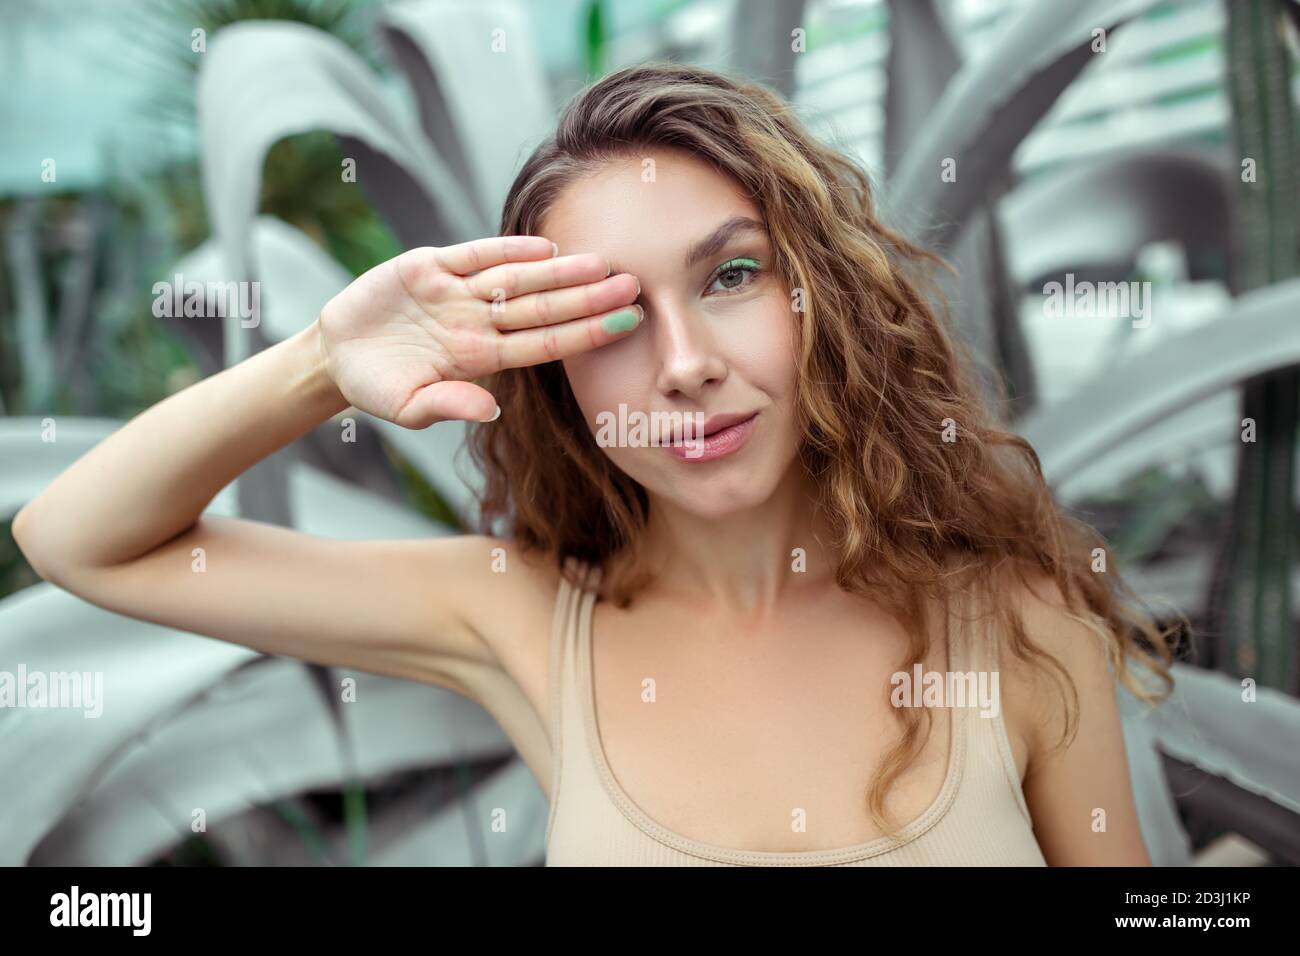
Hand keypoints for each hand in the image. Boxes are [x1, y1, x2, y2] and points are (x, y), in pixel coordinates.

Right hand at [316, 236, 641, 427]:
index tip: (626, 324)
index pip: (546, 343)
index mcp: (481, 358)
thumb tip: (491, 411)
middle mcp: (478, 323)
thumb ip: (449, 405)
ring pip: (517, 279)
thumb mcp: (409, 406)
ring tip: (601, 261)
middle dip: (588, 297)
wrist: (335, 355)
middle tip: (634, 284)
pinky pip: (474, 255)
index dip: (586, 332)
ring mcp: (457, 294)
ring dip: (558, 271)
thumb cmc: (378, 387)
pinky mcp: (429, 267)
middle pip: (543, 308)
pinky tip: (543, 246)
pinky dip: (506, 249)